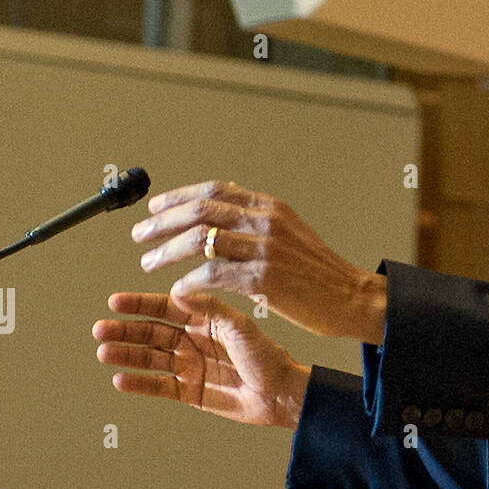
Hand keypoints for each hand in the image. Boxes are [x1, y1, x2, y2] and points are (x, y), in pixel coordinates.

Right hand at [93, 291, 311, 428]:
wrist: (282, 394)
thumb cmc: (267, 356)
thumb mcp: (240, 328)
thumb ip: (211, 310)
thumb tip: (180, 291)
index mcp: (206, 320)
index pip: (167, 308)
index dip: (140, 305)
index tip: (115, 301)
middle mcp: (193, 340)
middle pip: (152, 333)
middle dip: (126, 330)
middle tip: (100, 328)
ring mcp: (190, 366)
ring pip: (151, 358)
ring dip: (126, 355)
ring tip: (103, 351)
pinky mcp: (190, 392)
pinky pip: (159, 386)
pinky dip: (139, 383)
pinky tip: (120, 378)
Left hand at [130, 180, 385, 343]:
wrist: (349, 296)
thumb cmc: (318, 271)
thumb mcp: (290, 231)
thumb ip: (257, 219)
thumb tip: (224, 203)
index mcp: (270, 207)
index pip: (215, 191)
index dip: (179, 197)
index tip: (154, 207)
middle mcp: (266, 221)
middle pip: (200, 211)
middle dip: (163, 222)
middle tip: (140, 235)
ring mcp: (264, 249)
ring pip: (200, 240)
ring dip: (167, 251)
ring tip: (148, 263)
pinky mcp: (263, 279)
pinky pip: (212, 275)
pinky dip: (189, 281)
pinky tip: (178, 289)